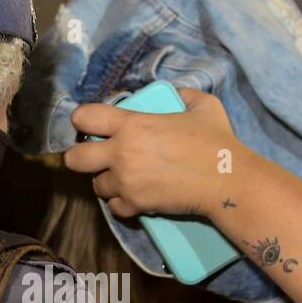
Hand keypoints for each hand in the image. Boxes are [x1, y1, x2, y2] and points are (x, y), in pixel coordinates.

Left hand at [64, 88, 245, 218]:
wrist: (226, 180)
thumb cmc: (215, 141)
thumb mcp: (204, 105)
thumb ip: (185, 95)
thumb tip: (177, 95)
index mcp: (131, 124)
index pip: (85, 117)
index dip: (83, 120)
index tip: (90, 125)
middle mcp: (121, 153)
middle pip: (75, 158)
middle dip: (80, 157)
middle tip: (95, 157)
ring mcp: (125, 181)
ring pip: (96, 186)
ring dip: (106, 182)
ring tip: (122, 178)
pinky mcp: (135, 204)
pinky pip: (114, 207)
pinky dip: (121, 203)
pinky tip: (133, 196)